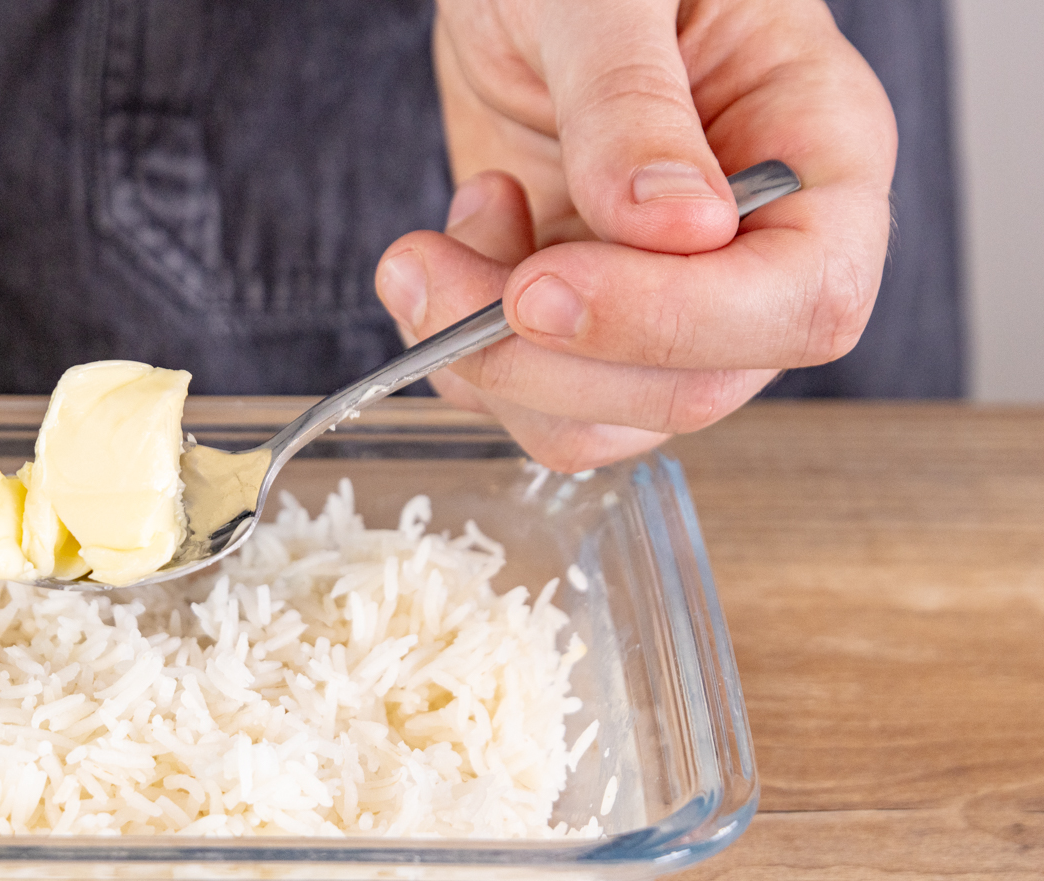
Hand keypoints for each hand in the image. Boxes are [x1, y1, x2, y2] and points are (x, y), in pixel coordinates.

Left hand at [377, 0, 896, 469]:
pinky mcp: (582, 318)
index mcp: (817, 151)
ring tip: (424, 254)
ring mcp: (666, 295)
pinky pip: (532, 396)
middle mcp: (756, 247)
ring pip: (604, 416)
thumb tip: (680, 227)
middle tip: (435, 268)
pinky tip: (451, 244)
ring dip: (485, 366)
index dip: (674, 321)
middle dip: (543, 354)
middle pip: (694, 387)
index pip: (805, 299)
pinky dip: (459, 355)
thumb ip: (634, 103)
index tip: (543, 284)